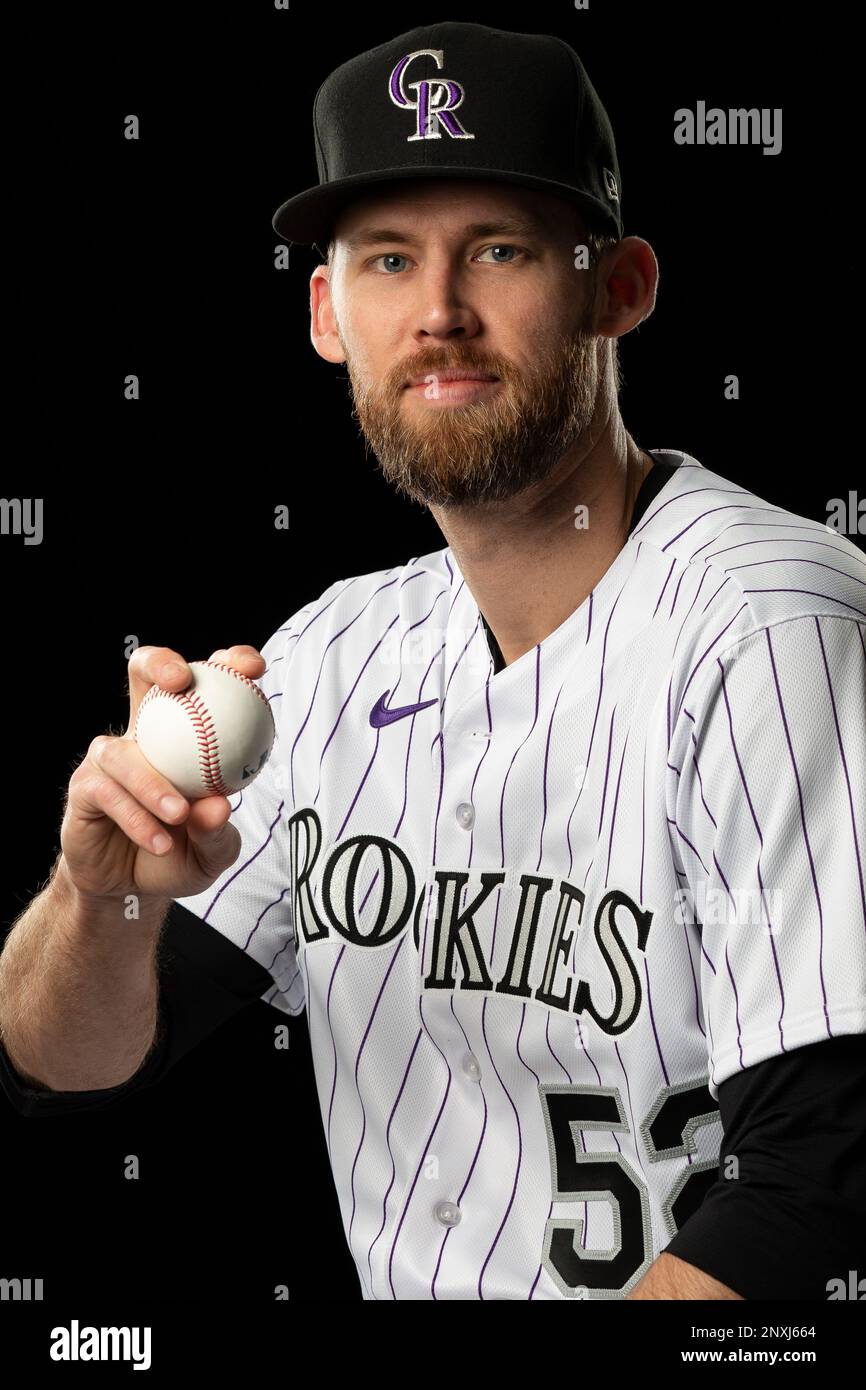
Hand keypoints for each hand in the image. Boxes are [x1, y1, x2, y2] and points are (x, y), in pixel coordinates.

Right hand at [59, 644, 265, 904]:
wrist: (131, 892)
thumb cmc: (180, 855)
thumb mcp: (213, 849)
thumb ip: (216, 829)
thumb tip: (220, 805)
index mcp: (184, 732)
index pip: (204, 682)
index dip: (225, 663)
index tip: (252, 669)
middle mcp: (144, 734)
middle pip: (142, 674)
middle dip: (160, 663)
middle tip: (183, 682)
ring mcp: (110, 758)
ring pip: (124, 752)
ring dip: (154, 784)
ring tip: (180, 813)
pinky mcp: (84, 788)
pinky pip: (107, 793)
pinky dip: (136, 818)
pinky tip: (159, 841)